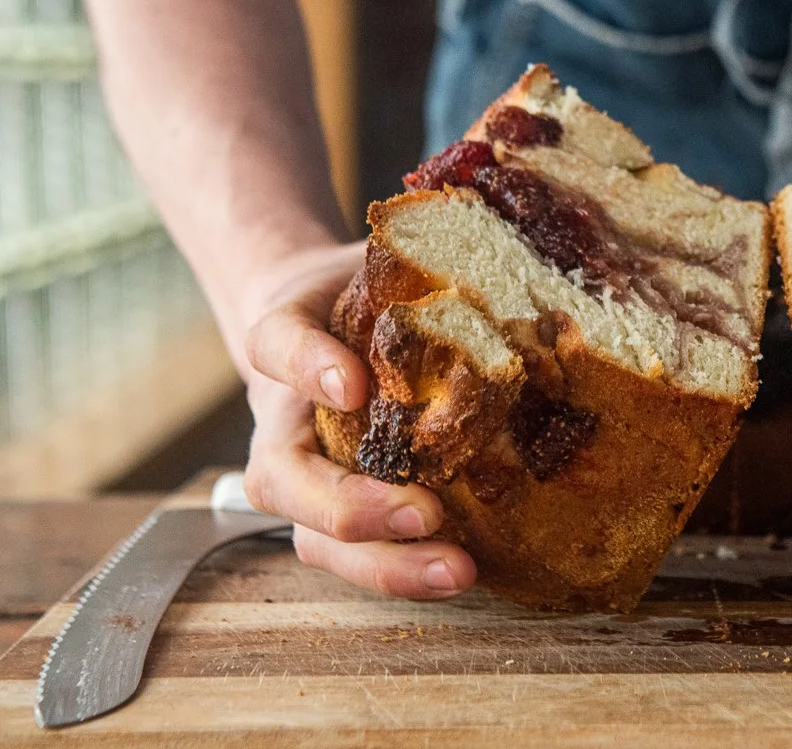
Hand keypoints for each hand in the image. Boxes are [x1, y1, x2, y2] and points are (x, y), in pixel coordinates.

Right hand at [240, 243, 477, 597]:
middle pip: (285, 484)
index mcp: (281, 348)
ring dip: (385, 566)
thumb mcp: (367, 261)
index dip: (307, 365)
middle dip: (352, 509)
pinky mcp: (349, 516)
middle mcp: (283, 425)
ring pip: (318, 541)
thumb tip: (470, 274)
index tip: (352, 382)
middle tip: (423, 515)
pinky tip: (469, 572)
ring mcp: (307, 482)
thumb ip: (401, 261)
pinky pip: (364, 556)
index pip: (277, 347)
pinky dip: (411, 572)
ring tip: (456, 571)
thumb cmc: (354, 291)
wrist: (321, 319)